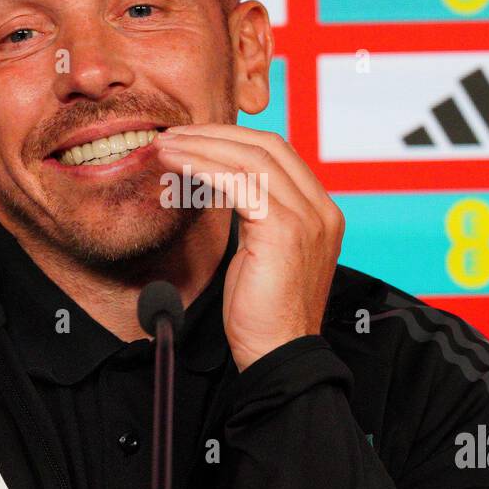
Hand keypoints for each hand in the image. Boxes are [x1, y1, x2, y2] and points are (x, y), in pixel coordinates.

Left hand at [155, 124, 344, 370]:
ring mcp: (306, 218)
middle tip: (174, 135)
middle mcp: (321, 209)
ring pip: (250, 159)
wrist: (277, 354)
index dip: (233, 139)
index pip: (279, 154)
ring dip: (203, 146)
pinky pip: (238, 183)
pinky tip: (178, 166)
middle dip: (215, 135)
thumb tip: (225, 185)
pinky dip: (203, 167)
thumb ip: (258, 215)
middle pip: (267, 146)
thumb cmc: (264, 313)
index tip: (194, 139)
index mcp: (321, 212)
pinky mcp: (283, 230)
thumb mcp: (264, 252)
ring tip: (167, 146)